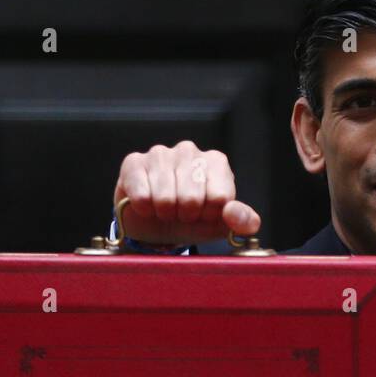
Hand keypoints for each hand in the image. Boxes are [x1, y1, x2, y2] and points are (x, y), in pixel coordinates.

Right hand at [112, 140, 261, 246]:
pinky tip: (147, 204)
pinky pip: (142, 196)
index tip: (203, 214)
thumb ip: (241, 220)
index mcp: (216, 163)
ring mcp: (160, 153)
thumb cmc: (192, 220)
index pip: (220, 198)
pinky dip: (145, 209)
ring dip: (165, 213)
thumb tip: (235, 213)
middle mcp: (189, 151)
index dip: (209, 215)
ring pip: (165, 198)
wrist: (156, 226)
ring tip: (165, 209)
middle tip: (181, 213)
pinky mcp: (134, 163)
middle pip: (192, 199)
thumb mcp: (221, 224)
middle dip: (186, 216)